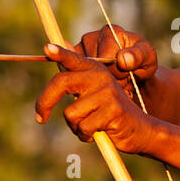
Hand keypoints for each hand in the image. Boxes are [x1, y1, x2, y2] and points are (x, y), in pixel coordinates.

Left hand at [35, 43, 157, 152]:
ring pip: (71, 113)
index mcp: (95, 69)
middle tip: (39, 118)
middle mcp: (101, 77)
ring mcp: (107, 93)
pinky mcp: (113, 111)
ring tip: (87, 127)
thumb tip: (60, 45)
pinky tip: (96, 133)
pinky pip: (84, 127)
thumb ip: (76, 75)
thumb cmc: (110, 112)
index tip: (46, 48)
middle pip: (62, 82)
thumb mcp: (94, 93)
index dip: (60, 53)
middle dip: (44, 102)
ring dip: (74, 126)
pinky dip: (85, 135)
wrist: (140, 129)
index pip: (74, 59)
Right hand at [77, 24, 157, 100]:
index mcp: (110, 32)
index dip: (119, 72)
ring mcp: (79, 50)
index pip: (107, 59)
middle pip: (94, 67)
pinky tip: (101, 83)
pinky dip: (90, 86)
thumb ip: (139, 56)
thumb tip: (122, 58)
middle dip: (110, 78)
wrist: (133, 73)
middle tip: (122, 79)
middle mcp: (91, 37)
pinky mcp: (72, 64)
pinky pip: (77, 78)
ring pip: (85, 74)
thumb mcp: (149, 59)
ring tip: (113, 81)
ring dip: (99, 83)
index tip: (128, 74)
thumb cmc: (142, 63)